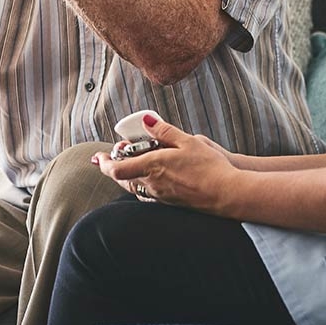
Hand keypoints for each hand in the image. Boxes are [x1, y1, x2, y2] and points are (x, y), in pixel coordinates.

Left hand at [92, 116, 238, 211]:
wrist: (227, 194)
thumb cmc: (210, 166)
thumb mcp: (188, 141)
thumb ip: (164, 131)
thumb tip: (145, 121)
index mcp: (153, 167)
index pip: (118, 169)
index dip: (105, 164)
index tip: (98, 157)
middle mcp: (153, 184)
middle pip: (123, 179)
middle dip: (115, 167)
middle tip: (115, 155)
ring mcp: (161, 196)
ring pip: (135, 187)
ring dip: (128, 175)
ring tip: (132, 163)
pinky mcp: (170, 204)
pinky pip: (147, 194)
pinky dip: (141, 185)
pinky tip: (150, 178)